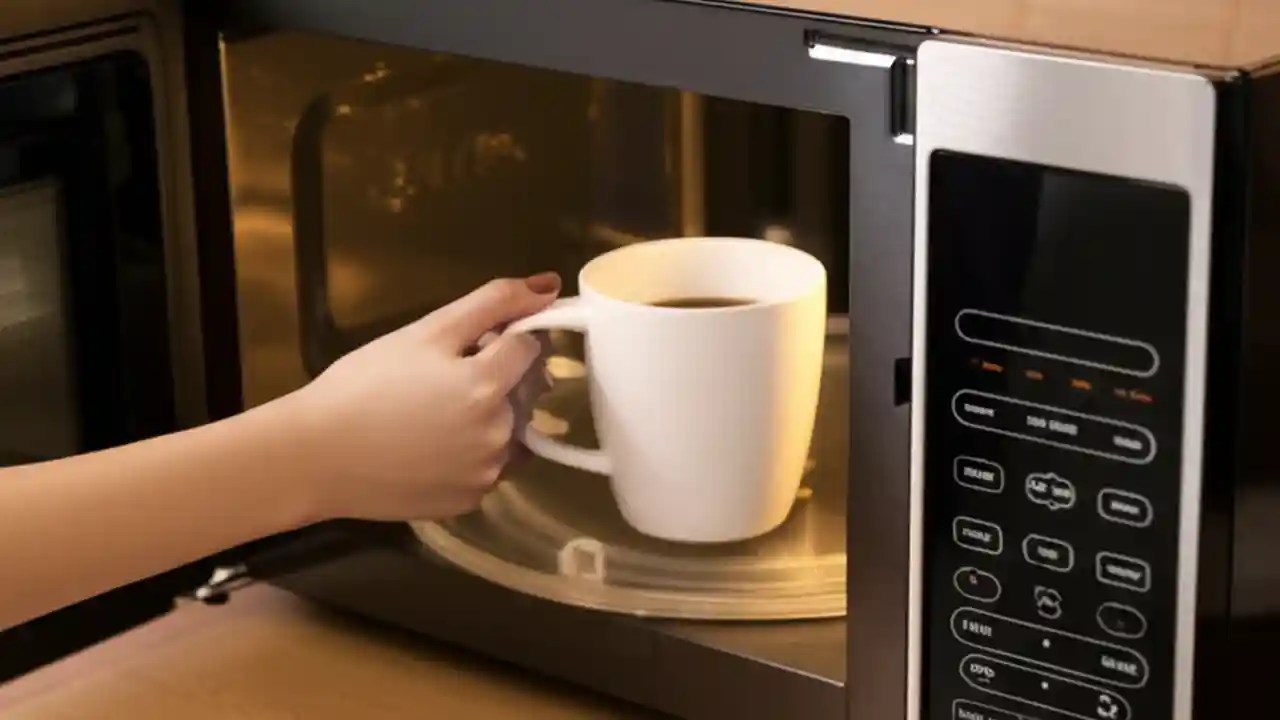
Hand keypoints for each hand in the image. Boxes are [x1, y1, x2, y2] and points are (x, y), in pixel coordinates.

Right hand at [286, 273, 560, 521]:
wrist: (313, 456)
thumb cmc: (364, 384)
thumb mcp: (426, 331)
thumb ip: (493, 303)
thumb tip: (550, 284)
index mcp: (489, 385)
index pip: (531, 348)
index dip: (506, 338)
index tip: (473, 342)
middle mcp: (500, 434)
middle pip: (526, 391)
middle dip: (500, 377)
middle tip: (445, 377)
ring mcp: (487, 473)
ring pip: (512, 432)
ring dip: (492, 417)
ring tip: (436, 413)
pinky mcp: (470, 501)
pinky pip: (489, 468)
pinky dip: (472, 453)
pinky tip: (432, 445)